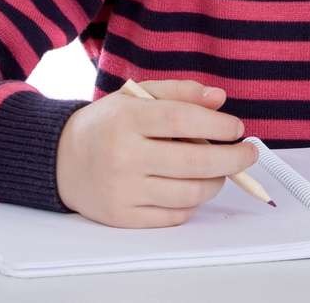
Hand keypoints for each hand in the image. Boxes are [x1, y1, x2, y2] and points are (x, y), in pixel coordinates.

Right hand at [55, 79, 259, 227]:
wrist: (61, 160)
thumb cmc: (108, 124)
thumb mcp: (138, 96)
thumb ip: (180, 92)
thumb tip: (220, 99)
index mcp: (127, 119)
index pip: (182, 121)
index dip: (217, 126)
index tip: (237, 129)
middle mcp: (123, 156)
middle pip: (193, 163)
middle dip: (232, 159)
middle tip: (249, 154)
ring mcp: (123, 191)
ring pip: (189, 194)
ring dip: (216, 182)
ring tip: (221, 171)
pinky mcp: (122, 217)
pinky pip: (173, 217)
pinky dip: (192, 204)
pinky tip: (193, 188)